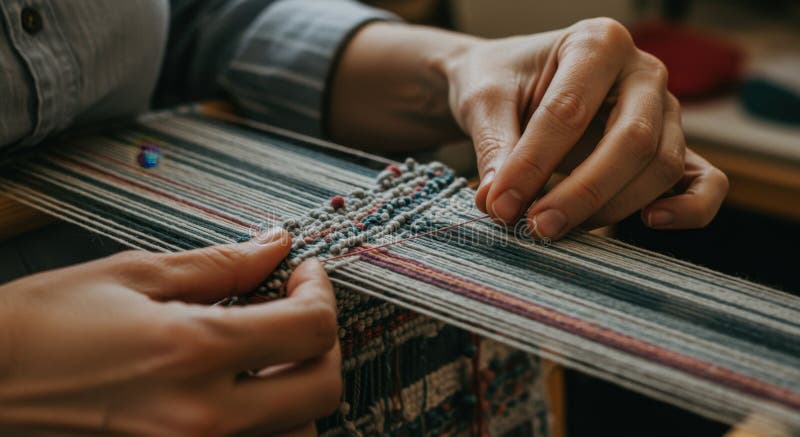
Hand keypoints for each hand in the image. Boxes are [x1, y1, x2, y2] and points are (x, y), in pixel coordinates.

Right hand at [0, 228, 339, 435]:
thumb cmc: (41, 327)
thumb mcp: (134, 276)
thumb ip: (221, 265)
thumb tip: (275, 244)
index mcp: (193, 351)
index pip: (311, 328)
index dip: (321, 291)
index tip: (305, 273)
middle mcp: (203, 416)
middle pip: (322, 389)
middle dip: (326, 343)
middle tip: (302, 311)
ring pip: (297, 432)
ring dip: (299, 389)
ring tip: (270, 354)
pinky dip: (266, 421)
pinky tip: (240, 389)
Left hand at [441, 18, 727, 237]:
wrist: (515, 84)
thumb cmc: (503, 83)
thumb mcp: (485, 102)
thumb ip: (495, 149)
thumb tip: (498, 203)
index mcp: (597, 42)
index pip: (570, 111)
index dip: (533, 164)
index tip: (500, 204)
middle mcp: (643, 73)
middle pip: (633, 141)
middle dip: (581, 193)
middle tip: (536, 227)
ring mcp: (665, 111)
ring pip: (660, 167)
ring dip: (609, 208)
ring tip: (555, 228)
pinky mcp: (674, 149)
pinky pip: (706, 182)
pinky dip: (690, 209)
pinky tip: (649, 222)